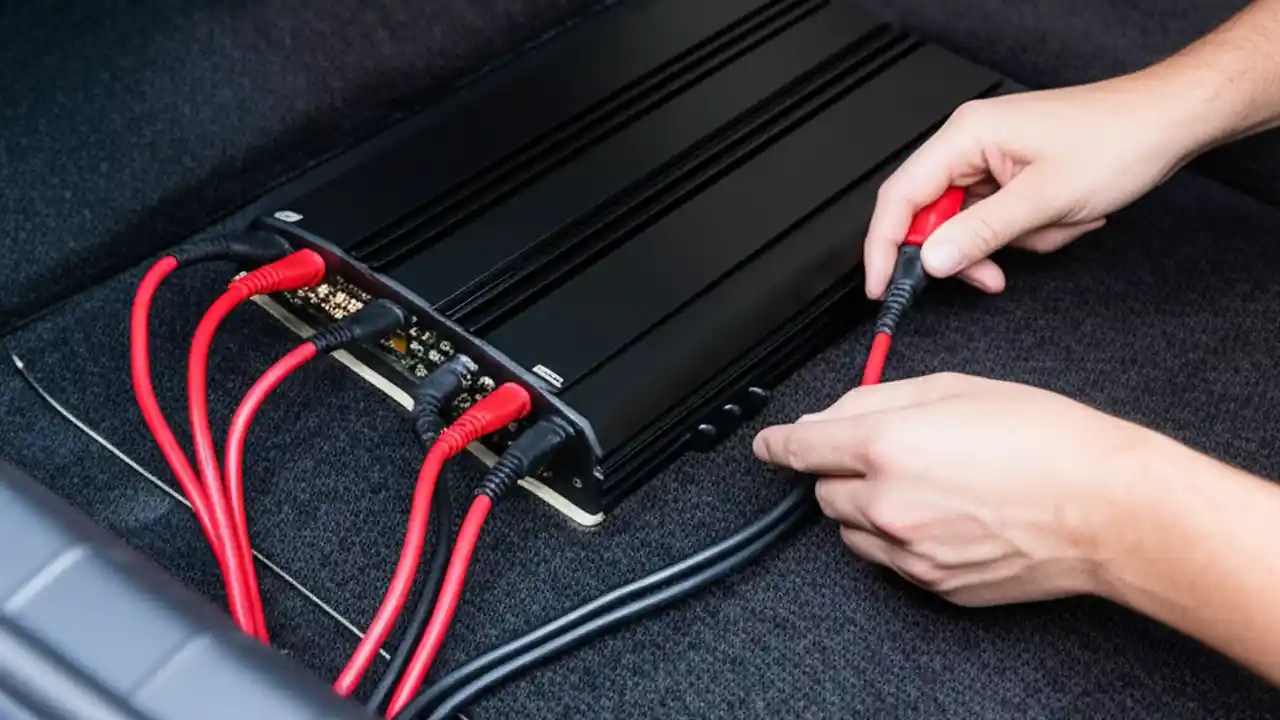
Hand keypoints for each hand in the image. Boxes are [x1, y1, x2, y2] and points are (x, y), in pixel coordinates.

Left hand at [752, 373, 1162, 605]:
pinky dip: (900, 540)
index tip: (765, 445)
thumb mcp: (954, 389)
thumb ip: (878, 401)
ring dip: (867, 508)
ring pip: (852, 531)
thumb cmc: (1046, 440)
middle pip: (823, 492)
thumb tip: (830, 416)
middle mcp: (888, 505)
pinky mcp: (934, 586)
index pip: (800, 448)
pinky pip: (891, 562)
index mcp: (886, 447)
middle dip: (841, 472)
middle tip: (889, 455)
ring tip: (927, 486)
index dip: (776, 445)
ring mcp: (910, 553)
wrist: (1108, 507)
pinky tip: (947, 516)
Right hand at [864, 75, 1207, 297]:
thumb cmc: (1116, 140)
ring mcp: (990, 157)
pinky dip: (1025, 231)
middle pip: (932, 214)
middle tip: (987, 275)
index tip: (882, 285)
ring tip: (1051, 231)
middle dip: (966, 249)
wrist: (1166, 123)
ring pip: (967, 222)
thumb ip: (979, 234)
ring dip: (1007, 242)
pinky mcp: (1010, 172)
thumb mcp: (1044, 200)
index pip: (901, 196)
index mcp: (966, 135)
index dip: (885, 245)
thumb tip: (931, 261)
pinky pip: (995, 218)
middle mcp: (970, 142)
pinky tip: (1060, 221)